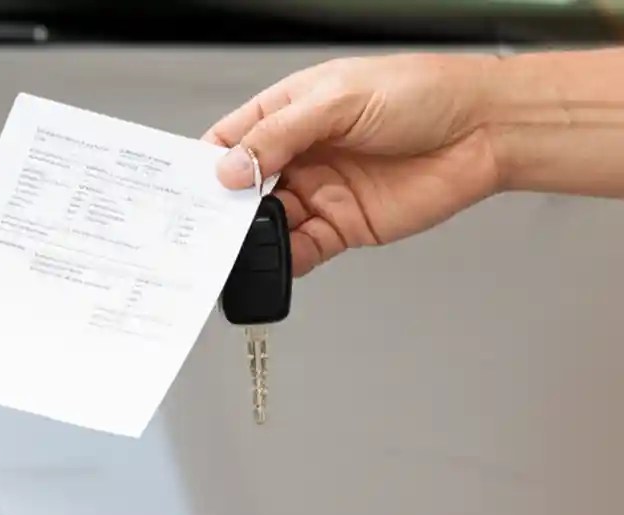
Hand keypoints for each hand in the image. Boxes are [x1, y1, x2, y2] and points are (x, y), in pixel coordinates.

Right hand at [203, 53, 503, 275]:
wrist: (484, 130)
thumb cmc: (424, 94)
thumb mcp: (339, 99)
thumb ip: (280, 135)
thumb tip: (230, 168)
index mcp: (289, 112)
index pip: (230, 140)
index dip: (205, 164)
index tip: (189, 186)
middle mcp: (299, 154)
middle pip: (243, 189)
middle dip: (223, 208)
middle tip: (207, 224)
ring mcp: (319, 192)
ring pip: (268, 223)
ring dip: (252, 238)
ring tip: (239, 246)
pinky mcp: (343, 226)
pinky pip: (302, 249)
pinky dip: (285, 260)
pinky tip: (276, 260)